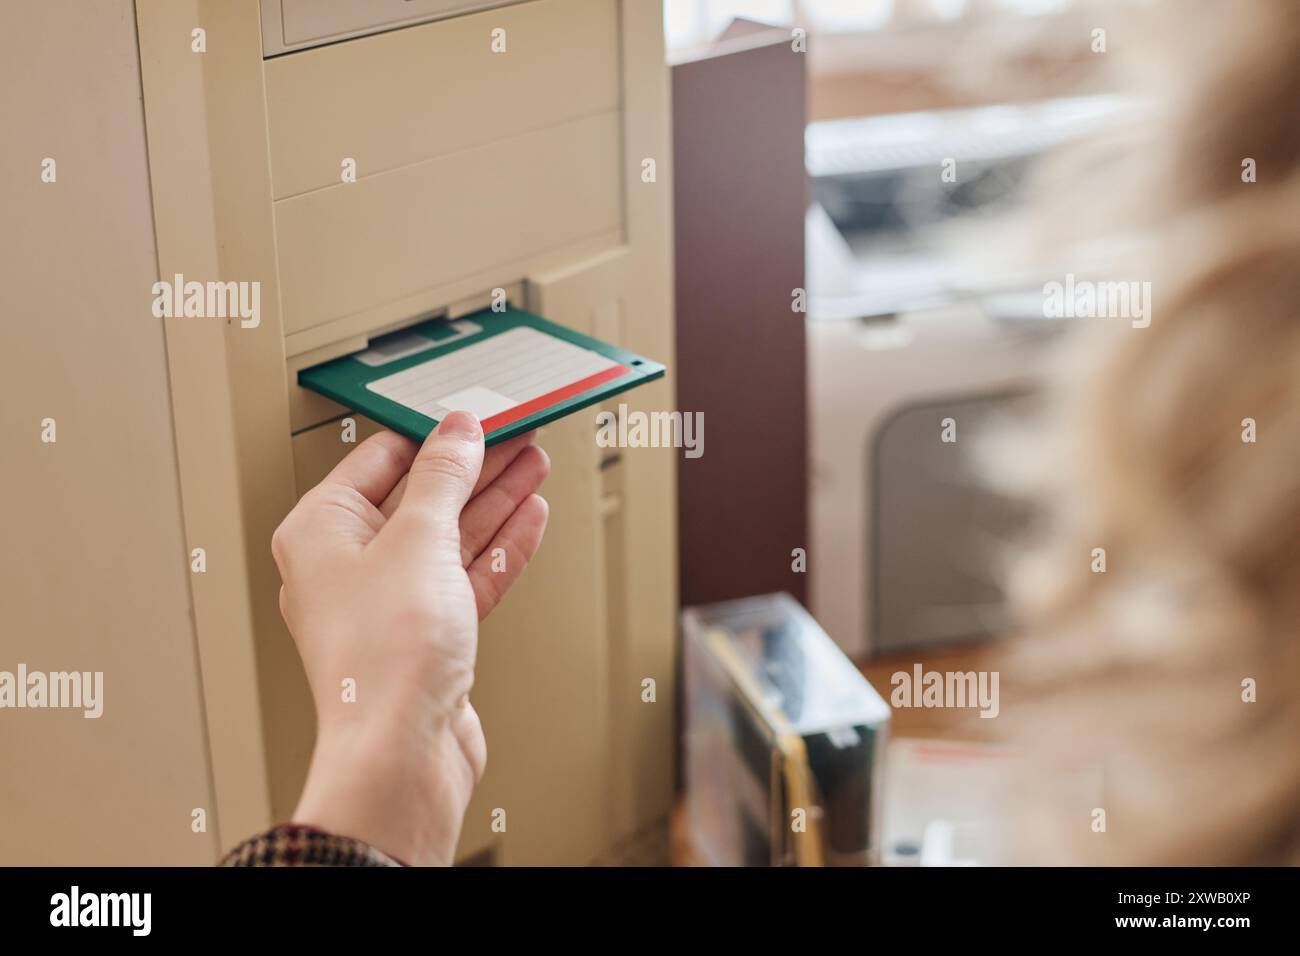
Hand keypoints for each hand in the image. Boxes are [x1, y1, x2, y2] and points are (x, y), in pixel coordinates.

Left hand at [270, 412, 549, 864]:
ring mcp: (392, 604)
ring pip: (450, 536)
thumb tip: (457, 433)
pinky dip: (499, 547)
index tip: (473, 415)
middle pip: (421, 497)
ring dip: (495, 501)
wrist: (403, 752)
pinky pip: (467, 576)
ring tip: (533, 465)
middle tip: (516, 436)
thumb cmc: (381, 660)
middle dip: (474, 466)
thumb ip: (443, 479)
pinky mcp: (429, 636)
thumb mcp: (418, 539)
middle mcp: (349, 567)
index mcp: (320, 533)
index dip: (431, 434)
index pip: (378, 459)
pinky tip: (527, 518)